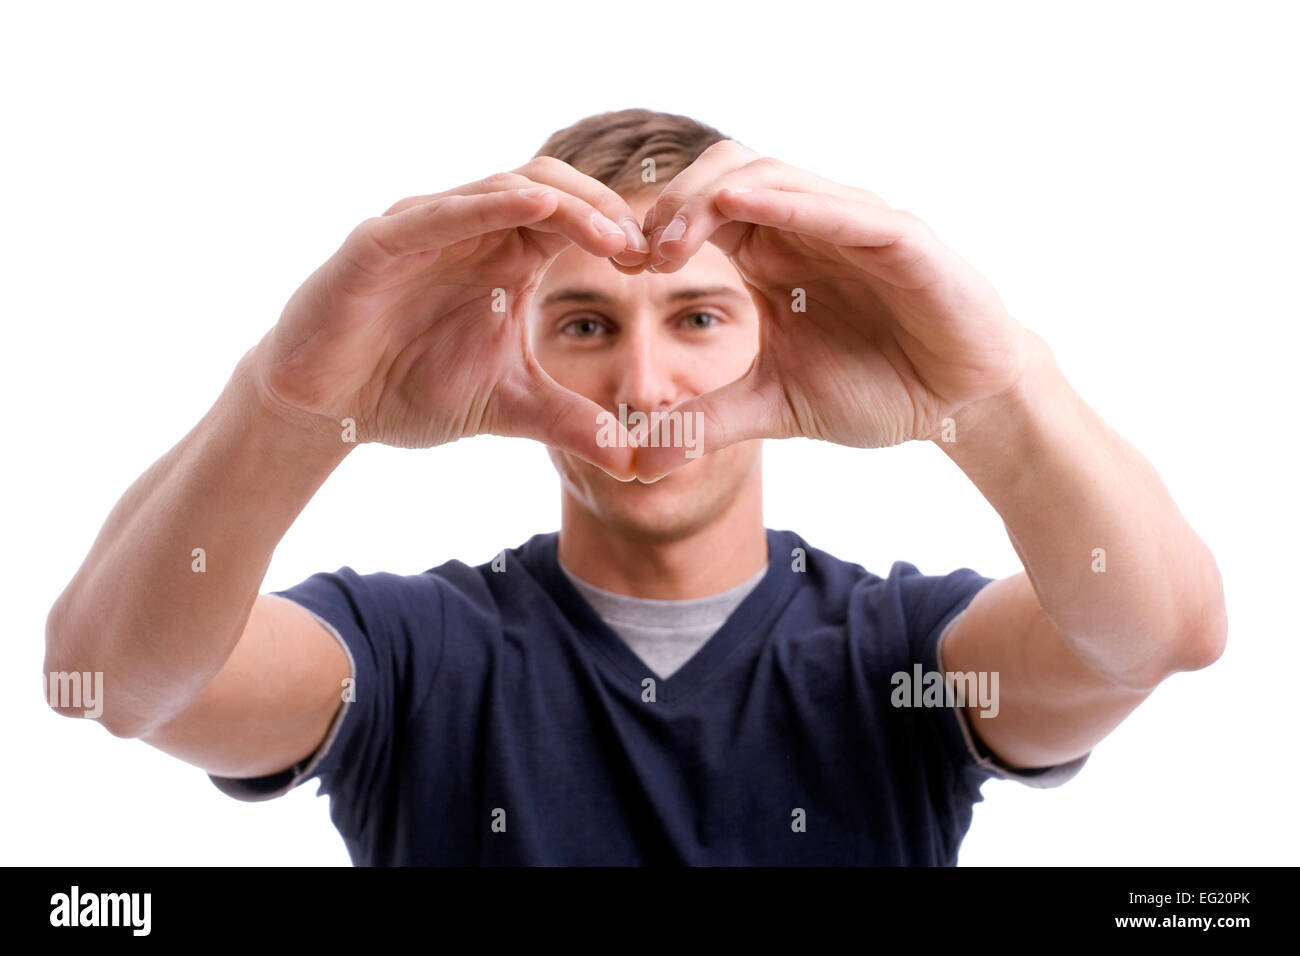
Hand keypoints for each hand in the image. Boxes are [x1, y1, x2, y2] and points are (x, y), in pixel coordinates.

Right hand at [248, 157, 651, 478]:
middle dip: (604, 213)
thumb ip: (571, 423)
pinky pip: (438, 211)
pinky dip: (485, 203)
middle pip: (550, 189)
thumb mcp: (509, 408)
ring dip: (563, 205)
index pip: (573, 222)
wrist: (325, 409)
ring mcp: (424, 228)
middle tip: (649, 250)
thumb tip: (635, 462)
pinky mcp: (379, 242)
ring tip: (612, 234)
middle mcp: (469, 230)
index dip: (619, 234)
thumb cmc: (409, 389)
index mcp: (504, 257)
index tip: (663, 267)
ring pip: (503, 187)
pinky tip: (531, 207)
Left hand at [629, 140, 1033, 479]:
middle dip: (674, 205)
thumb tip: (638, 463)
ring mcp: (854, 226)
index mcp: (773, 252)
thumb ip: (708, 422)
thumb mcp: (773, 406)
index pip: (704, 210)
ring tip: (672, 240)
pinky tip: (746, 205)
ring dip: (716, 199)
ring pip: (777, 176)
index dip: (659, 227)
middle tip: (637, 254)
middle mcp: (808, 226)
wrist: (959, 406)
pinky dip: (793, 202)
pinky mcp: (902, 240)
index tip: (621, 265)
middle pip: (728, 174)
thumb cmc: (875, 388)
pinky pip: (844, 210)